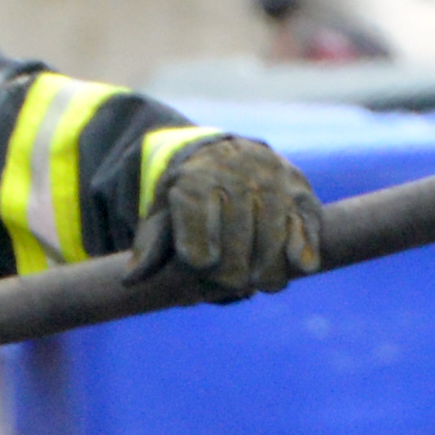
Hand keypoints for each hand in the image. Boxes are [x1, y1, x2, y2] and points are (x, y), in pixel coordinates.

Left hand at [145, 134, 327, 300]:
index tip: (199, 267)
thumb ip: (149, 249)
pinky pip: (305, 234)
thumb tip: (129, 280)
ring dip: (265, 277)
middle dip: (229, 279)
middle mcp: (234, 179)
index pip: (197, 256)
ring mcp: (272, 184)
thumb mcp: (162, 214)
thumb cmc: (190, 195)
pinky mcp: (301, 193)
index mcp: (193, 186)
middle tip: (229, 280)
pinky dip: (300, 255)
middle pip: (233, 261)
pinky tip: (296, 265)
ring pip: (271, 252)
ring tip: (257, 280)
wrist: (228, 154)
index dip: (198, 273)